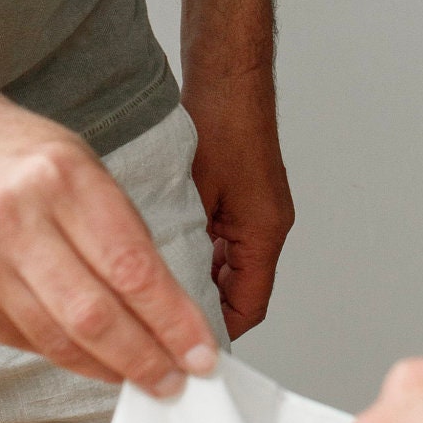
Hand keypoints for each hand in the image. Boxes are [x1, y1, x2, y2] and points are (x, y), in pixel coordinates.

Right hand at [0, 0, 218, 397]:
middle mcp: (16, 221)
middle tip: (178, 378)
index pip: (130, 267)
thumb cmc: (23, 161)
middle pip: (94, 314)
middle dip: (146, 357)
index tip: (201, 350)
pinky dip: (72, 358)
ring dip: (112, 368)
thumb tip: (168, 310)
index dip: (172, 319)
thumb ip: (124, 233)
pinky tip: (100, 361)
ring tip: (148, 378)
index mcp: (62, 179)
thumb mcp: (86, 169)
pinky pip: (30, 343)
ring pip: (60, 339)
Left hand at [180, 50, 293, 334]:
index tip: (184, 347)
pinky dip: (196, 255)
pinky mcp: (240, 198)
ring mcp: (255, 213)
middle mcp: (266, 226)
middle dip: (203, 312)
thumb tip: (164, 286)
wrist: (229, 74)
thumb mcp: (194, 192)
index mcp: (264, 231)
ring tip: (156, 295)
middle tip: (161, 327)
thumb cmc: (220, 120)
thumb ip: (185, 243)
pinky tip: (162, 254)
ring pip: (228, 269)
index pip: (248, 307)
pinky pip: (221, 243)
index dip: (216, 333)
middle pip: (240, 292)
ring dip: (197, 282)